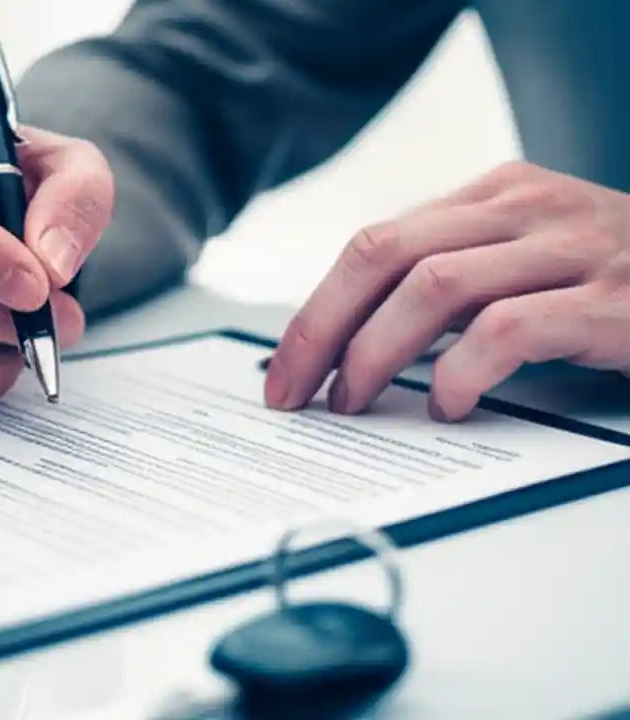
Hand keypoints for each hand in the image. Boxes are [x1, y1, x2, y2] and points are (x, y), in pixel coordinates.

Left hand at [265, 161, 629, 421]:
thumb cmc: (612, 283)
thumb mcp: (524, 261)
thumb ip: (449, 283)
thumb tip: (350, 343)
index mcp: (491, 197)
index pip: (372, 243)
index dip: (315, 309)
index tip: (284, 368)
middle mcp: (523, 210)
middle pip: (383, 255)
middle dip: (322, 329)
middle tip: (296, 390)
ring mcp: (569, 250)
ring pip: (432, 288)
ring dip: (375, 354)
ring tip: (358, 402)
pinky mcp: (609, 301)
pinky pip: (508, 329)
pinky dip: (459, 371)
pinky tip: (446, 404)